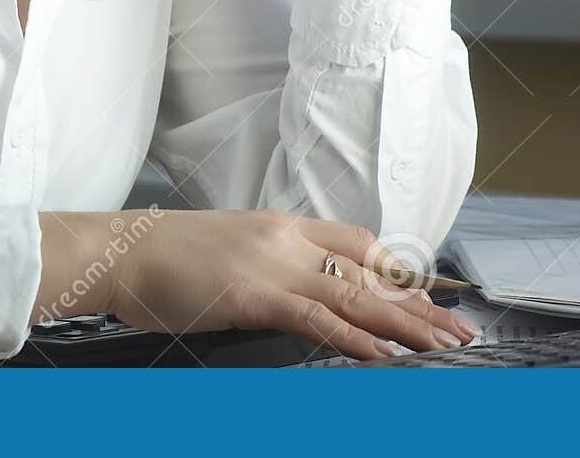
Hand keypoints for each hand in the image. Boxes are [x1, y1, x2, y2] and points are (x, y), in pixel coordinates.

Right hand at [98, 208, 478, 360]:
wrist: (122, 252)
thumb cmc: (165, 257)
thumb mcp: (231, 248)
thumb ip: (272, 266)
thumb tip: (303, 298)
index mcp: (282, 226)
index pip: (357, 244)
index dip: (399, 271)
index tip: (429, 293)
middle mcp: (287, 239)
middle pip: (369, 271)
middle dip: (418, 304)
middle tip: (458, 328)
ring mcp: (273, 265)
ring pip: (355, 295)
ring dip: (405, 324)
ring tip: (441, 345)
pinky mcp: (254, 294)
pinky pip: (316, 319)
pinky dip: (355, 338)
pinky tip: (384, 354)